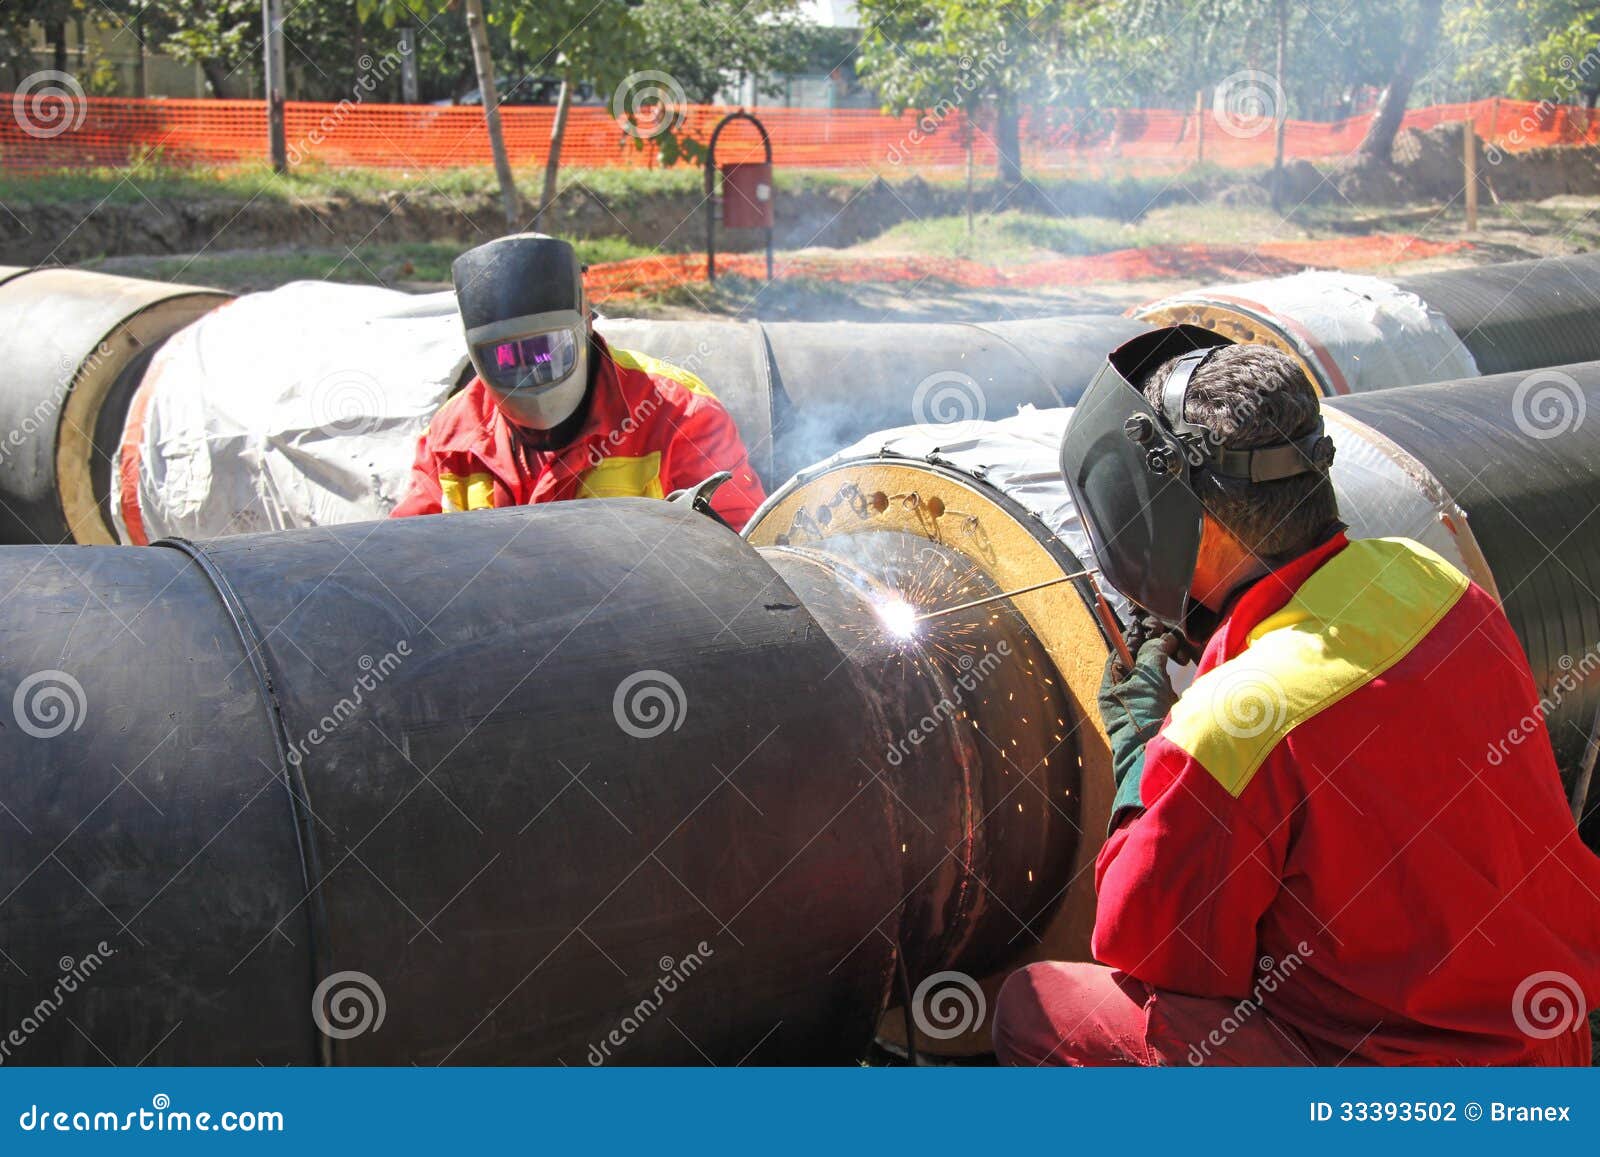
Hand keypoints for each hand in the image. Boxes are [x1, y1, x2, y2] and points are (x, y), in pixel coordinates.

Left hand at [1098, 631, 1180, 829]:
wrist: (1158, 761)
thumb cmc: (1144, 718)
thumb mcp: (1146, 680)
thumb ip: (1151, 654)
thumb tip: (1160, 638)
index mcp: (1111, 689)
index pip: (1120, 654)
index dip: (1136, 639)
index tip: (1154, 627)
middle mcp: (1124, 699)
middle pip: (1139, 666)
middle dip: (1156, 653)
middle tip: (1173, 642)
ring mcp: (1143, 710)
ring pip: (1156, 679)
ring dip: (1168, 669)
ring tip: (1180, 660)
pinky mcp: (1160, 719)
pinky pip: (1168, 695)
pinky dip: (1176, 686)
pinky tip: (1183, 684)